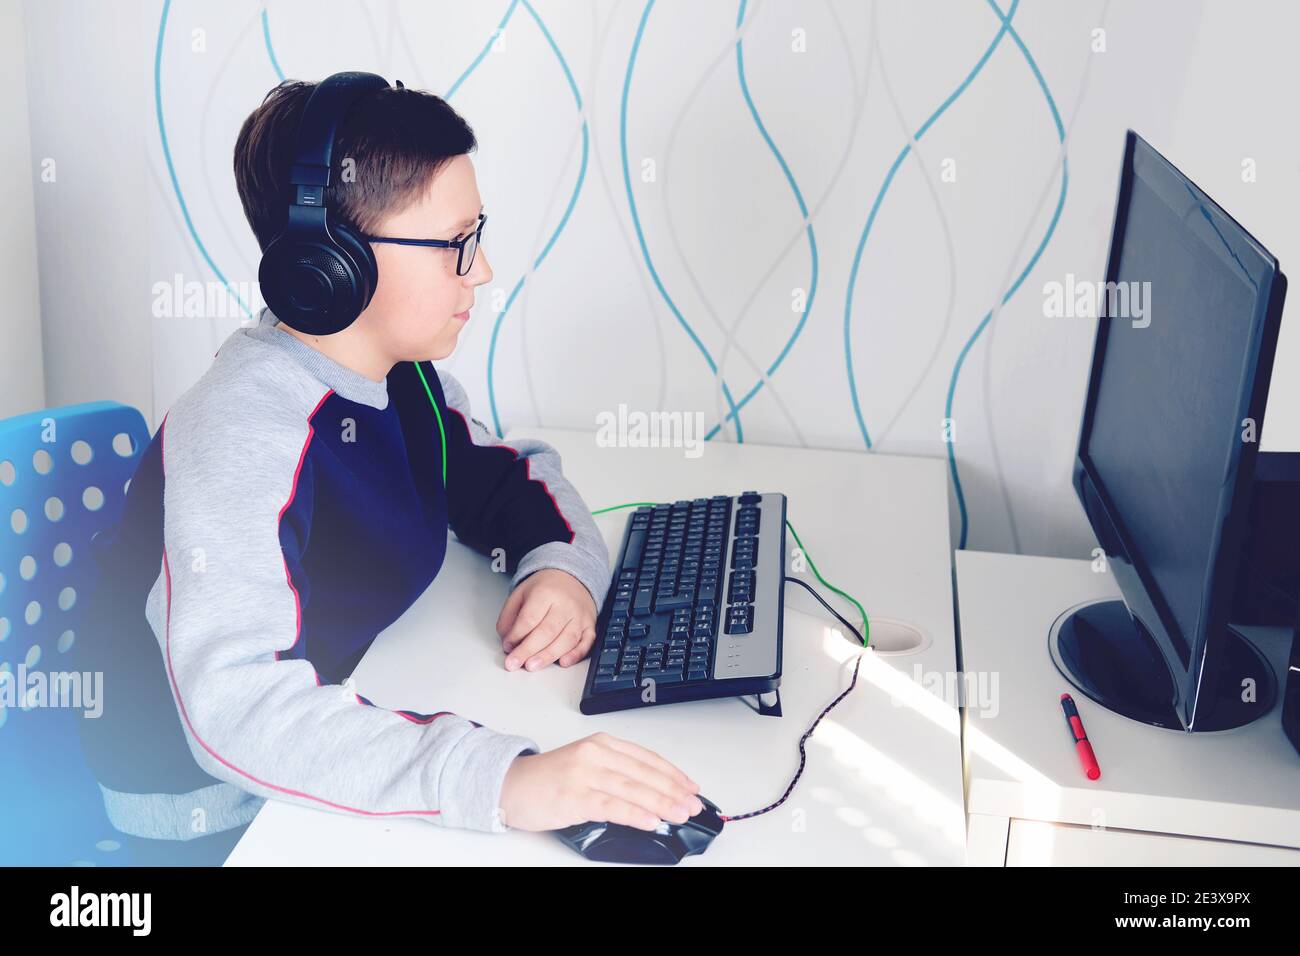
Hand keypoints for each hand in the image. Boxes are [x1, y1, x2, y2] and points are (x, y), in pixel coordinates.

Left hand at [496, 568, 597, 670]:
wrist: (570, 577)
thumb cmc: (544, 588)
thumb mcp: (520, 594)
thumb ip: (509, 617)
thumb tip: (508, 643)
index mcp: (545, 592)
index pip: (530, 618)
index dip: (516, 635)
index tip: (507, 646)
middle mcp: (566, 604)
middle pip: (547, 631)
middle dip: (528, 650)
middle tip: (514, 663)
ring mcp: (580, 616)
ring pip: (566, 640)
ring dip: (548, 656)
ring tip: (532, 666)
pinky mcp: (590, 625)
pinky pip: (587, 643)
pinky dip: (576, 655)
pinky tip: (563, 662)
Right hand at [499, 732, 702, 831]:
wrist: (510, 785)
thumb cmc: (548, 780)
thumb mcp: (586, 765)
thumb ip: (616, 774)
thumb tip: (653, 795)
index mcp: (602, 743)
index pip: (647, 758)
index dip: (673, 774)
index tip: (691, 788)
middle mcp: (596, 754)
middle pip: (644, 773)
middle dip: (674, 791)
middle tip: (694, 805)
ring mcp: (585, 773)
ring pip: (633, 789)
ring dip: (662, 803)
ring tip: (680, 814)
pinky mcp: (574, 795)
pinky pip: (612, 806)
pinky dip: (635, 814)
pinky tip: (652, 821)